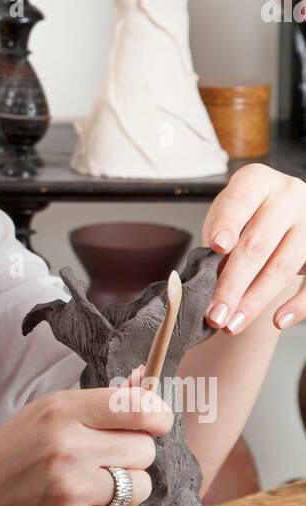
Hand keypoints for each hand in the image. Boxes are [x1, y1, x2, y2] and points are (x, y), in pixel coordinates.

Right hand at [0, 370, 172, 505]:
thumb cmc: (6, 460)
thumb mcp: (41, 416)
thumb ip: (94, 407)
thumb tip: (148, 387)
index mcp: (60, 411)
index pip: (138, 408)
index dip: (156, 416)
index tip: (154, 424)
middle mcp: (68, 448)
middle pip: (145, 450)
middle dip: (130, 457)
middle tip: (101, 462)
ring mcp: (71, 491)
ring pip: (139, 487)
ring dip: (122, 490)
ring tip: (86, 488)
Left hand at [201, 163, 305, 333]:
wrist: (280, 214)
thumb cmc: (246, 216)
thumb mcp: (227, 216)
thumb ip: (218, 239)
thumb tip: (207, 280)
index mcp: (257, 181)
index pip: (241, 201)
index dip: (228, 224)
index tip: (216, 247)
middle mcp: (289, 195)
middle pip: (259, 243)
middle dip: (233, 283)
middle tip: (214, 313)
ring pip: (284, 266)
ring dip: (256, 301)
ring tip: (232, 324)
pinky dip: (298, 305)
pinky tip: (278, 320)